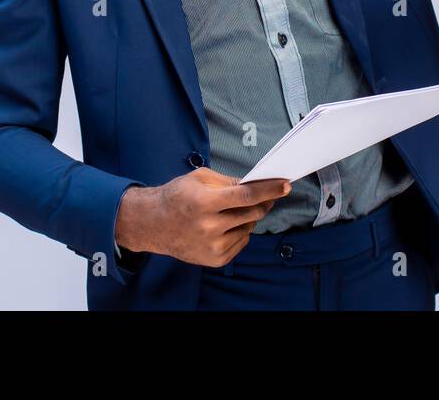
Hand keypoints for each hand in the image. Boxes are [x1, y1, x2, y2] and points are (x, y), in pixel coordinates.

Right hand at [114, 168, 290, 267]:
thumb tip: (255, 184)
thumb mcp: (199, 178)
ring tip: (229, 211)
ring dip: (248, 217)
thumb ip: (228, 182)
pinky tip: (225, 225)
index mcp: (204, 202)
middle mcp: (209, 227)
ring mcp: (212, 246)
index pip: (247, 196)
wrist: (153, 224)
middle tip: (264, 195)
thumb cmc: (176, 196)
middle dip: (262, 202)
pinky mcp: (214, 259)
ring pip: (248, 228)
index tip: (285, 185)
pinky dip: (240, 231)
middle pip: (252, 213)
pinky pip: (242, 242)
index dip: (269, 189)